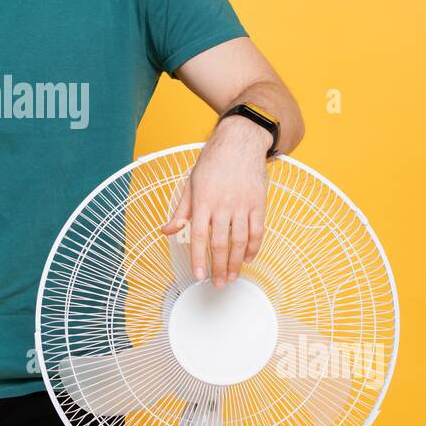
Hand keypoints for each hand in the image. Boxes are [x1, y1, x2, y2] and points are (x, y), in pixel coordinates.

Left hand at [160, 118, 269, 286]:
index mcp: (203, 200)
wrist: (240, 141)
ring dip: (236, 262)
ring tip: (232, 277)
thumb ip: (180, 210)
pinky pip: (258, 231)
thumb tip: (166, 230)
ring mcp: (243, 204)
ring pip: (241, 241)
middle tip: (217, 284)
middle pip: (221, 243)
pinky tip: (247, 259)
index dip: (198, 258)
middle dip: (218, 267)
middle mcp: (223, 204)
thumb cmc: (213, 161)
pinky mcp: (259, 202)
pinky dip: (254, 248)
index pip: (198, 236)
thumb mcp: (191, 182)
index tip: (199, 276)